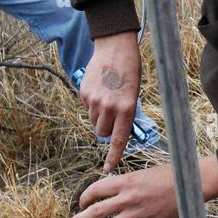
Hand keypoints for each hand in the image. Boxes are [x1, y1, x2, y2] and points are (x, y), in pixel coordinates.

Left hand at [63, 154, 217, 217]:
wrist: (191, 183)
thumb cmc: (170, 175)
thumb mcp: (143, 173)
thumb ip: (126, 183)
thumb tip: (113, 191)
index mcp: (125, 181)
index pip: (96, 190)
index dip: (85, 197)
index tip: (81, 203)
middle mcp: (128, 198)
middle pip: (96, 210)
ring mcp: (137, 212)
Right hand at [82, 30, 140, 171]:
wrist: (115, 48)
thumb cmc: (129, 72)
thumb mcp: (133, 95)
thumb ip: (125, 114)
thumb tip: (114, 132)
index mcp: (126, 109)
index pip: (118, 139)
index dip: (113, 156)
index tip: (108, 169)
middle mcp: (109, 107)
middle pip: (102, 133)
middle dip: (106, 128)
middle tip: (112, 114)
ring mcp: (95, 100)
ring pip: (94, 121)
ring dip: (99, 116)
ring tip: (107, 97)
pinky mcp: (84, 93)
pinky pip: (87, 107)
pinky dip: (92, 103)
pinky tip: (100, 88)